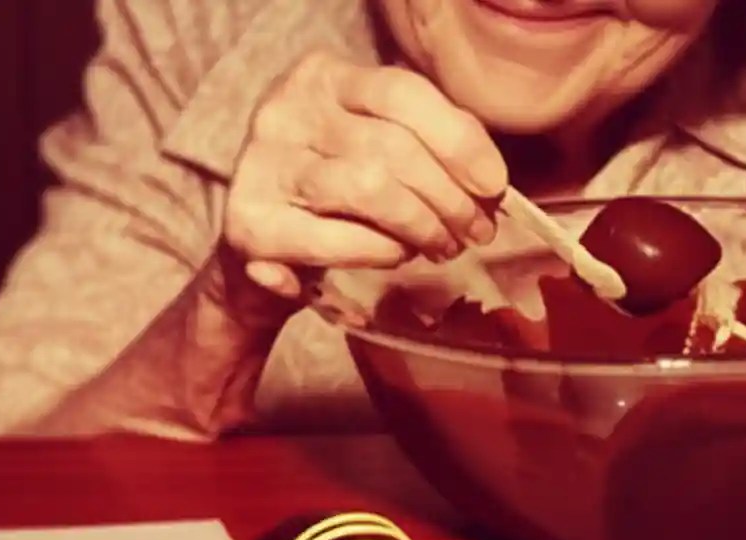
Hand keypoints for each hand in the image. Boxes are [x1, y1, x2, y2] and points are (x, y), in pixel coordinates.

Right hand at [221, 52, 506, 303]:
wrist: (257, 249)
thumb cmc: (332, 193)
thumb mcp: (372, 145)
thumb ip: (425, 143)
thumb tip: (487, 179)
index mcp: (321, 78)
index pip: (402, 93)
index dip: (459, 140)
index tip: (493, 185)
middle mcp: (286, 112)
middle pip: (392, 146)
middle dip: (450, 196)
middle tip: (477, 230)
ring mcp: (264, 166)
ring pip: (370, 188)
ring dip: (423, 225)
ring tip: (444, 246)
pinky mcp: (252, 224)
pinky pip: (341, 238)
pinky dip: (384, 251)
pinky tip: (400, 255)